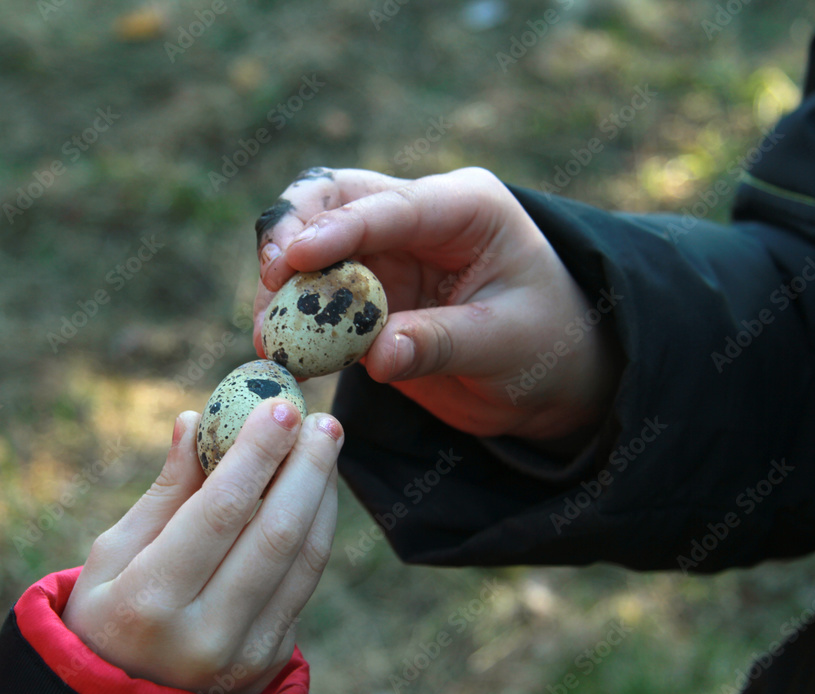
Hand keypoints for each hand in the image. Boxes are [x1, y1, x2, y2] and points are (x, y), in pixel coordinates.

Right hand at [62, 400, 340, 693]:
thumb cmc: (105, 620)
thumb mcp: (110, 558)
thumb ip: (163, 494)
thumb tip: (194, 422)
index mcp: (151, 602)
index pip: (221, 512)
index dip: (256, 453)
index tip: (279, 407)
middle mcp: (207, 634)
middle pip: (277, 533)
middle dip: (306, 466)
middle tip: (320, 420)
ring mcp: (247, 654)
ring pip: (305, 558)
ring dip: (322, 493)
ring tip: (325, 445)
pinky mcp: (272, 659)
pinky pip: (305, 582)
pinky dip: (317, 529)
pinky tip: (316, 492)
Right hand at [253, 167, 621, 447]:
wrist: (549, 374)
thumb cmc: (545, 341)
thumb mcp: (505, 343)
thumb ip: (440, 343)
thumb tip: (375, 355)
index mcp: (465, 207)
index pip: (393, 206)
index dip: (339, 229)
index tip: (294, 257)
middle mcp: (417, 217)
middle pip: (335, 199)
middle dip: (292, 233)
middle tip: (268, 278)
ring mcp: (386, 252)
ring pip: (312, 245)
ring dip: (281, 284)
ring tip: (266, 331)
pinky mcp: (364, 291)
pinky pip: (315, 295)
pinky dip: (291, 316)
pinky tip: (277, 347)